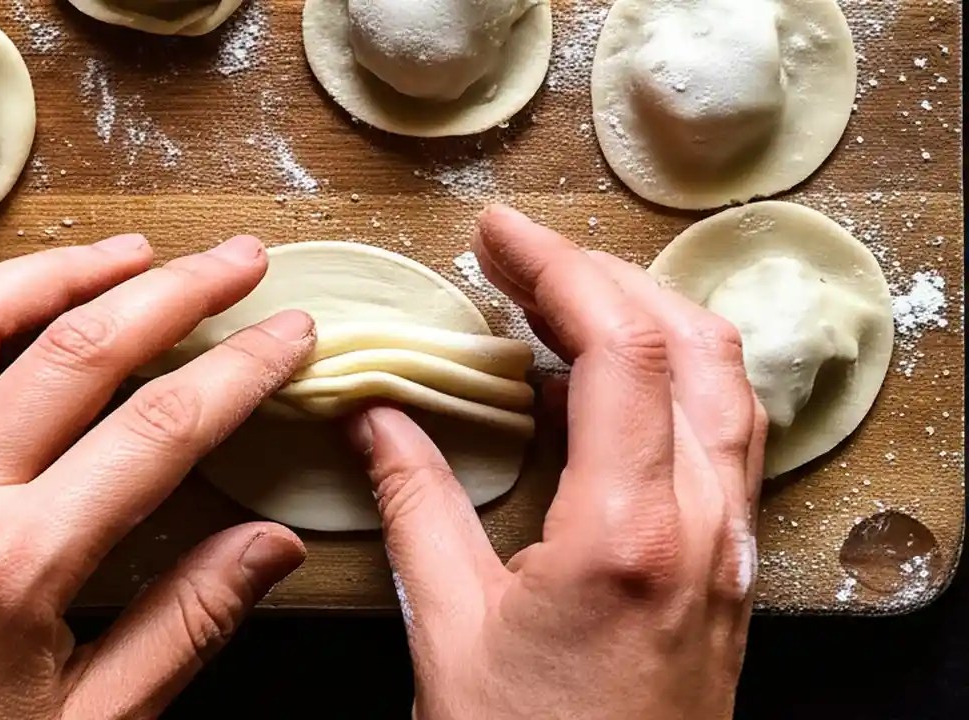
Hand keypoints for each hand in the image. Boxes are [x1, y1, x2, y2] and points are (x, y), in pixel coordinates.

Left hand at [0, 235, 316, 719]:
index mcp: (13, 566)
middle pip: (75, 349)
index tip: (291, 332)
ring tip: (126, 255)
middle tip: (236, 260)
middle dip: (173, 290)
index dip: (241, 368)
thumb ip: (187, 625)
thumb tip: (272, 546)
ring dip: (54, 275)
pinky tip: (2, 333)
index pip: (160, 428)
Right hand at [349, 205, 767, 719]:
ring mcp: (731, 549)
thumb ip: (413, 505)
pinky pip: (728, 435)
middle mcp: (705, 529)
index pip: (621, 347)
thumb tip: (374, 418)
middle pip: (691, 344)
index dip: (558, 268)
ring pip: (727, 385)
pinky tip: (615, 384)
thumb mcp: (449, 630)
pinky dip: (676, 375)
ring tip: (567, 299)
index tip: (497, 234)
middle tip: (518, 257)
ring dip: (651, 317)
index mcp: (630, 535)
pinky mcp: (730, 569)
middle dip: (602, 276)